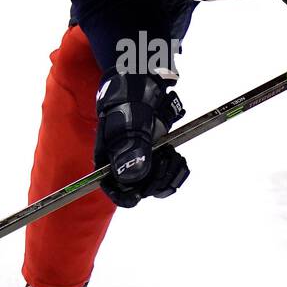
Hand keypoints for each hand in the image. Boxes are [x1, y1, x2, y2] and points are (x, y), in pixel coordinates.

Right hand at [94, 71, 189, 207]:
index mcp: (108, 162)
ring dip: (168, 175)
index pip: (112, 189)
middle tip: (164, 159)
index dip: (124, 195)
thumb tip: (133, 177)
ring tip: (172, 155)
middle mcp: (124, 167)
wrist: (143, 90)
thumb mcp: (128, 126)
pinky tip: (177, 157)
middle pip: (139, 189)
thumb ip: (130, 151)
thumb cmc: (128, 105)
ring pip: (156, 185)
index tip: (138, 195)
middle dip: (154, 180)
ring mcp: (142, 164)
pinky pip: (168, 176)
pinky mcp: (157, 159)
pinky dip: (176, 170)